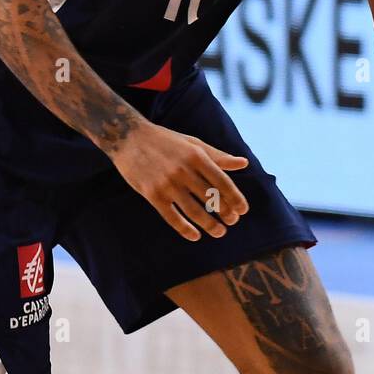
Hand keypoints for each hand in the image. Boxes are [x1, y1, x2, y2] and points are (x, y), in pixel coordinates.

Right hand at [110, 121, 251, 240]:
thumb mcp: (193, 143)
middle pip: (211, 198)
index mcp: (196, 156)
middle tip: (232, 222)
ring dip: (210, 225)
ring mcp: (167, 184)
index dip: (235, 198)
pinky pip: (172, 217)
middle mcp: (183, 170)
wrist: (129, 137)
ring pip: (194, 211)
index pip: (222, 182)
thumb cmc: (166, 140)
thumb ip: (218, 156)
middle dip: (225, 213)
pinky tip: (195, 235)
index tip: (243, 210)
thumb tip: (244, 164)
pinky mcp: (152, 194)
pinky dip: (185, 229)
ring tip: (219, 232)